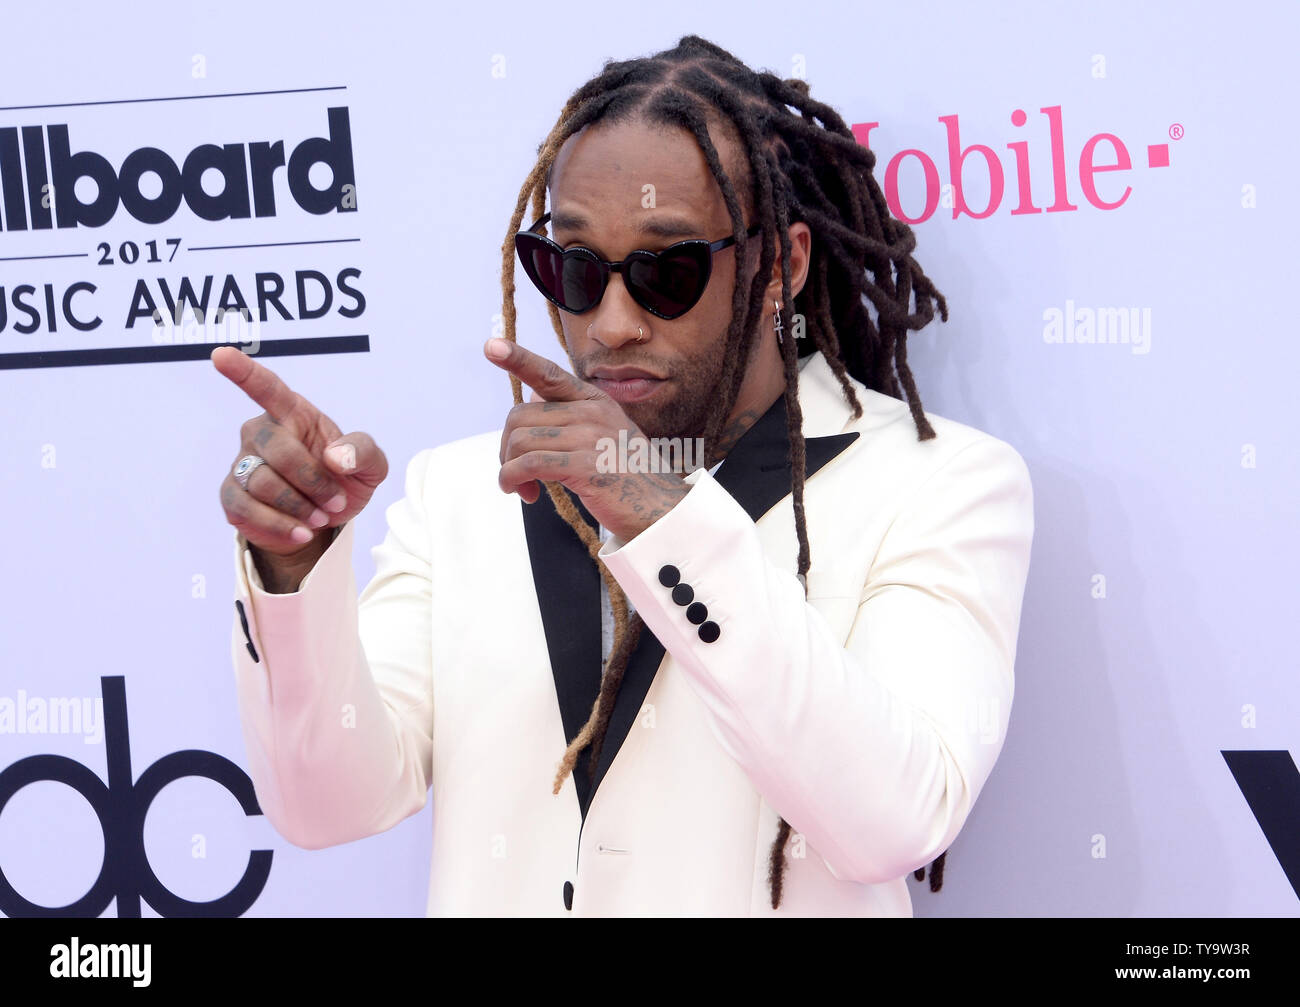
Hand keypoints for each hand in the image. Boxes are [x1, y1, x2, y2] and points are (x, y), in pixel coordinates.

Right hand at [212, 346, 388, 558]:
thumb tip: (336, 457)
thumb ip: (363, 451)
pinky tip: (301, 531)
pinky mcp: (232, 496)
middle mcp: (261, 432)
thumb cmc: (344, 479)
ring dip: (300, 506)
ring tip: (320, 517)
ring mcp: (242, 463)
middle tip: (336, 502)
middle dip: (313, 481)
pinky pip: (248, 509)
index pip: (266, 387)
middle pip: (279, 450)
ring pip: (263, 483)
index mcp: (293, 413)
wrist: (325, 520)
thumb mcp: (371, 465)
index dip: (244, 372)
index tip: (220, 356)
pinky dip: (280, 525)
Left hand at [485, 337, 688, 541]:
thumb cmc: (630, 477)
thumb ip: (569, 418)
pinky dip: (514, 479)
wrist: (662, 509)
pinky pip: (528, 464)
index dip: (518, 359)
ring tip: (522, 488)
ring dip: (509, 469)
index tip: (492, 346)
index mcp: (595, 401)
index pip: (550, 374)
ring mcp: (589, 437)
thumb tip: (529, 400)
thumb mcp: (604, 435)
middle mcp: (591, 412)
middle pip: (520, 416)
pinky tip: (524, 493)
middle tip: (515, 474)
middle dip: (506, 448)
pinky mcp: (583, 466)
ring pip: (520, 441)